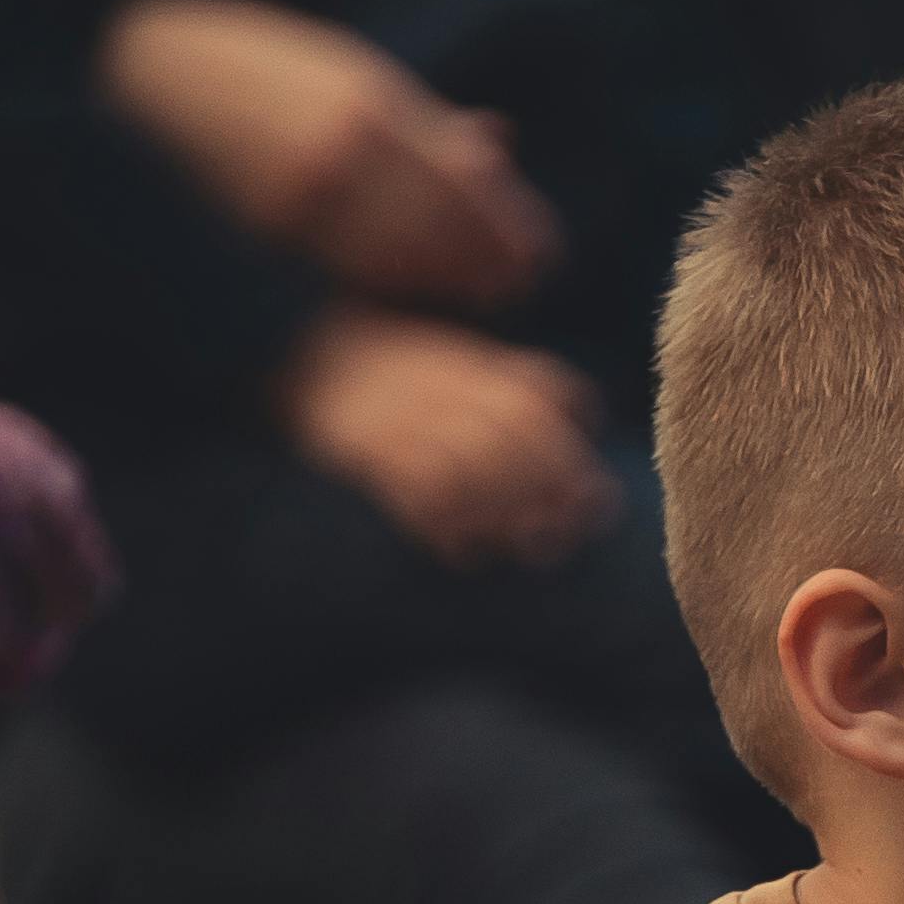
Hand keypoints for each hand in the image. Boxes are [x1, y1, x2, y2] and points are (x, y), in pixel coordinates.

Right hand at [101, 0, 560, 310]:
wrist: (134, 68)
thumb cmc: (252, 65)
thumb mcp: (346, 72)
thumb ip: (420, 117)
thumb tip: (500, 142)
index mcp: (371, 107)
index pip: (467, 188)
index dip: (510, 231)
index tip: (538, 256)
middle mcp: (342, 156)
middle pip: (443, 235)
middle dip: (485, 266)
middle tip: (511, 288)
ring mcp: (296, 200)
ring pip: (396, 267)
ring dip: (441, 285)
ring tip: (473, 297)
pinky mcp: (257, 234)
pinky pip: (336, 278)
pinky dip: (379, 290)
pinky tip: (399, 295)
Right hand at [278, 301, 617, 568]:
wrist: (306, 351)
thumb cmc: (399, 363)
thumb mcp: (465, 356)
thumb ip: (522, 379)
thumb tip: (586, 414)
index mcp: (476, 366)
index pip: (541, 405)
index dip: (574, 455)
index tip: (596, 499)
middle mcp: (449, 390)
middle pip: (516, 439)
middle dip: (552, 489)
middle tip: (567, 531)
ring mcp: (411, 418)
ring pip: (474, 466)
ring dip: (508, 512)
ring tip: (528, 547)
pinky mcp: (371, 450)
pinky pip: (418, 489)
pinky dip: (447, 524)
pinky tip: (464, 552)